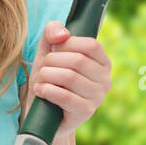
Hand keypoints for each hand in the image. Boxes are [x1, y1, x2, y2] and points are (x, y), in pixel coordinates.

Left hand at [25, 21, 111, 136]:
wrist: (43, 111)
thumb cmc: (50, 78)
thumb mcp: (48, 50)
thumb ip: (53, 32)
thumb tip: (62, 34)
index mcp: (102, 62)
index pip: (91, 45)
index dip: (67, 44)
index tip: (53, 50)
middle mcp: (105, 79)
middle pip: (78, 60)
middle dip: (52, 61)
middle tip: (42, 69)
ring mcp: (98, 97)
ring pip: (70, 77)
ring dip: (47, 76)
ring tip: (40, 80)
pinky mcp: (86, 112)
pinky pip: (66, 97)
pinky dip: (47, 90)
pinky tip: (40, 90)